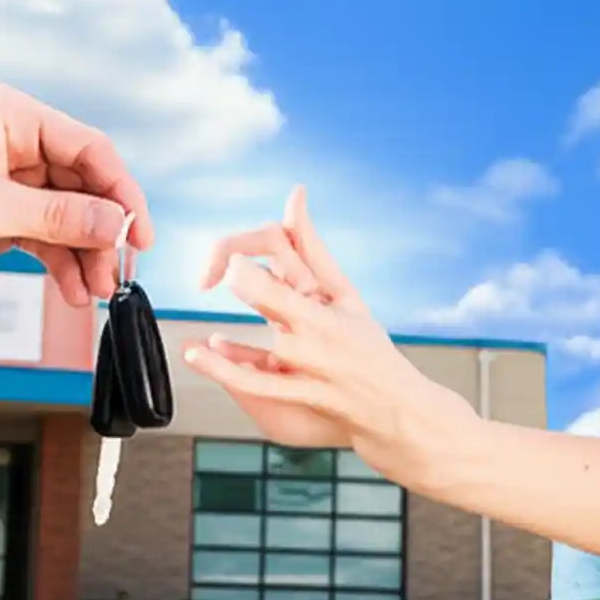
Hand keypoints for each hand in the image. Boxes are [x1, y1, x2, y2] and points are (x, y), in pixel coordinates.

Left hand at [0, 82, 153, 305]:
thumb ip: (55, 217)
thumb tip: (115, 224)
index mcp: (12, 118)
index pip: (90, 150)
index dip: (122, 192)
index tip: (138, 234)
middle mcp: (16, 146)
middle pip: (85, 188)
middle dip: (103, 232)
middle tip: (118, 272)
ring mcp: (9, 184)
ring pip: (69, 219)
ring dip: (86, 255)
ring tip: (96, 291)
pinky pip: (46, 240)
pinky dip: (62, 265)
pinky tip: (73, 291)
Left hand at [184, 185, 479, 484]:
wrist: (397, 405)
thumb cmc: (367, 344)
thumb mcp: (344, 291)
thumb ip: (310, 247)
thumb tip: (294, 194)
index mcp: (327, 298)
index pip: (285, 256)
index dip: (248, 250)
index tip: (228, 260)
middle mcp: (321, 329)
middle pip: (275, 295)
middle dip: (242, 280)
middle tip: (214, 276)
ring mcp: (315, 365)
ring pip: (268, 348)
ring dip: (227, 348)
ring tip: (202, 345)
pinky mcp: (305, 396)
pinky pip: (260, 386)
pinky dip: (227, 371)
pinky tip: (201, 355)